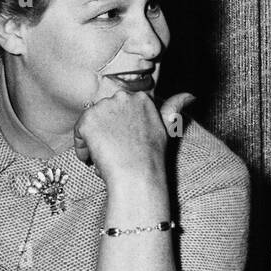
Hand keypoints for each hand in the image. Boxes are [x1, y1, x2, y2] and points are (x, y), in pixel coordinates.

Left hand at [73, 90, 194, 188]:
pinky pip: (78, 135)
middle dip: (106, 134)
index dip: (120, 128)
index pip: (120, 109)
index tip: (126, 143)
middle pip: (104, 114)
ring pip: (90, 125)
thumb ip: (174, 108)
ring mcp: (103, 108)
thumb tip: (191, 95)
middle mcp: (121, 97)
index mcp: (140, 98)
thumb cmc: (152, 156)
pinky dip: (84, 150)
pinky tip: (97, 159)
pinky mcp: (87, 121)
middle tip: (117, 153)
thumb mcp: (167, 128)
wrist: (137, 175)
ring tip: (108, 158)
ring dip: (95, 142)